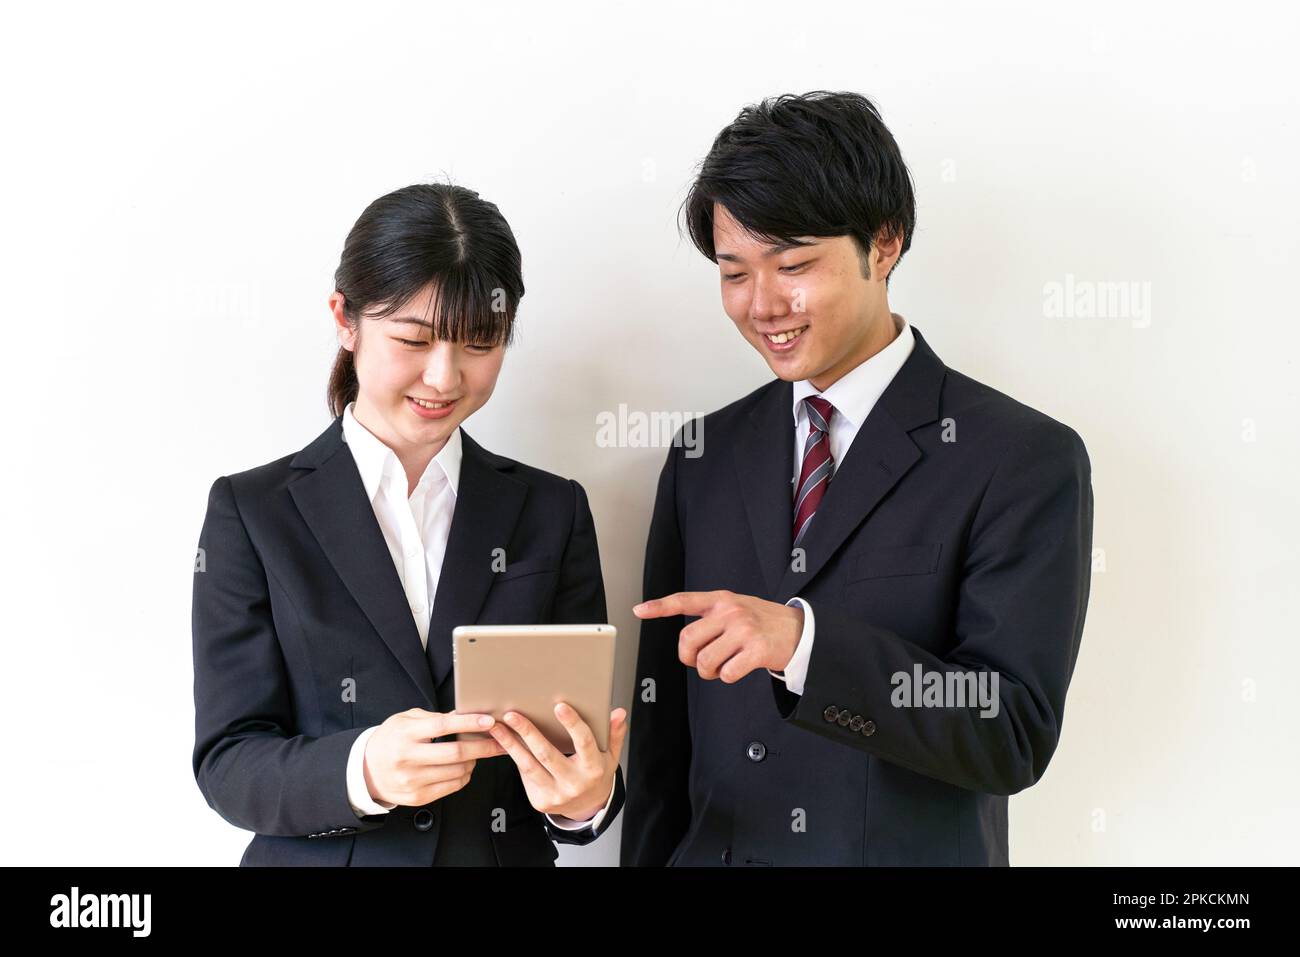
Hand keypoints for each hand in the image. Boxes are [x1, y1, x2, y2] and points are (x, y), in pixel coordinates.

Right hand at [363, 708, 506, 806]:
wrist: (366, 770)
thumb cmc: (390, 739)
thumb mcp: (405, 720)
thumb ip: (433, 717)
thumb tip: (463, 715)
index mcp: (405, 734)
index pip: (443, 726)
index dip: (468, 723)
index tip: (489, 721)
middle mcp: (408, 758)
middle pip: (455, 753)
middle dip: (483, 746)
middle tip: (500, 741)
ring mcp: (413, 780)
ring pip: (457, 772)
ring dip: (475, 761)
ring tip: (478, 752)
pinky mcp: (418, 797)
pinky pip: (452, 787)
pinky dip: (465, 776)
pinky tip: (465, 767)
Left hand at [489, 703, 627, 821]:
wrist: (587, 807)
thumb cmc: (596, 774)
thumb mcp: (610, 755)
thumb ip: (614, 734)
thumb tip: (618, 712)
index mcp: (593, 769)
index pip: (584, 743)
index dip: (573, 724)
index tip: (559, 706)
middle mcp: (574, 783)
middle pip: (547, 754)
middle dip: (528, 733)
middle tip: (513, 715)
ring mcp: (555, 795)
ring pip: (528, 766)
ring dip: (510, 744)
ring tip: (497, 726)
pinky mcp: (540, 801)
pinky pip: (524, 775)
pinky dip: (513, 756)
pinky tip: (503, 740)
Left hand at [633, 590, 802, 682]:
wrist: (801, 631)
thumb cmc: (763, 622)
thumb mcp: (738, 606)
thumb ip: (713, 616)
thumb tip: (686, 640)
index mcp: (722, 599)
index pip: (684, 600)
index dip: (659, 606)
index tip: (638, 610)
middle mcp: (730, 611)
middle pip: (687, 639)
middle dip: (688, 658)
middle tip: (700, 662)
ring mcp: (744, 630)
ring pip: (704, 661)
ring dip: (708, 672)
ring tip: (721, 667)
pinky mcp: (756, 650)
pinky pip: (726, 674)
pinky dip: (728, 677)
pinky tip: (739, 669)